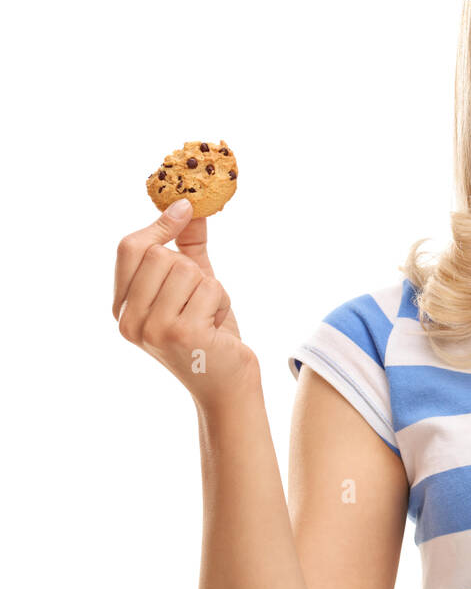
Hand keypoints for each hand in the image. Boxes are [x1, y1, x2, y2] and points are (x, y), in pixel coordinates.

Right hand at [113, 198, 257, 405]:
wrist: (227, 384)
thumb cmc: (210, 335)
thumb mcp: (194, 287)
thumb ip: (187, 247)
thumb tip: (189, 204)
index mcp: (124, 308)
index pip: (129, 249)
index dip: (158, 225)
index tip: (184, 207)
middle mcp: (129, 320)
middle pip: (160, 255)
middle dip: (192, 269)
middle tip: (199, 301)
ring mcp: (153, 328)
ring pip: (188, 269)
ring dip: (211, 288)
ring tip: (208, 315)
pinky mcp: (181, 333)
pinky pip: (210, 288)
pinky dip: (222, 301)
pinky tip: (216, 326)